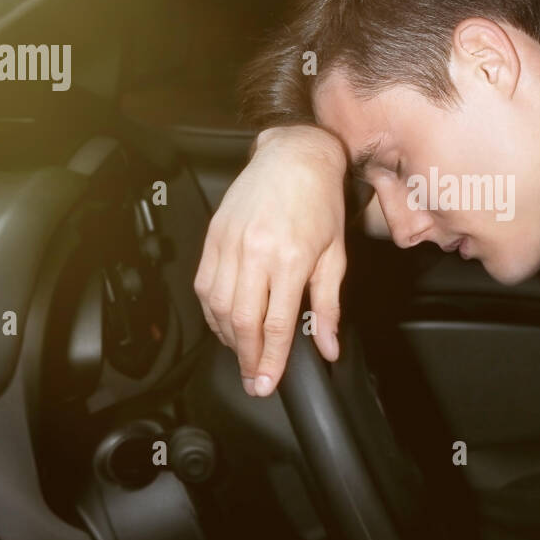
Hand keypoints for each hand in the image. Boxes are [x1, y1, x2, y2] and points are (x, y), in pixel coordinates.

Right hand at [194, 124, 346, 395]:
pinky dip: (211, 311)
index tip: (267, 383)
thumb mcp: (335, 256)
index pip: (277, 323)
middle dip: (246, 358)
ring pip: (217, 306)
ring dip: (227, 337)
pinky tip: (223, 322)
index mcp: (291, 258)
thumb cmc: (320, 201)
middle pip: (242, 321)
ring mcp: (230, 243)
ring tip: (243, 352)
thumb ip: (329, 306)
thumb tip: (327, 346)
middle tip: (253, 380)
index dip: (271, 360)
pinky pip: (204, 285)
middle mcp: (256, 252)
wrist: (295, 156)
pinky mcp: (214, 236)